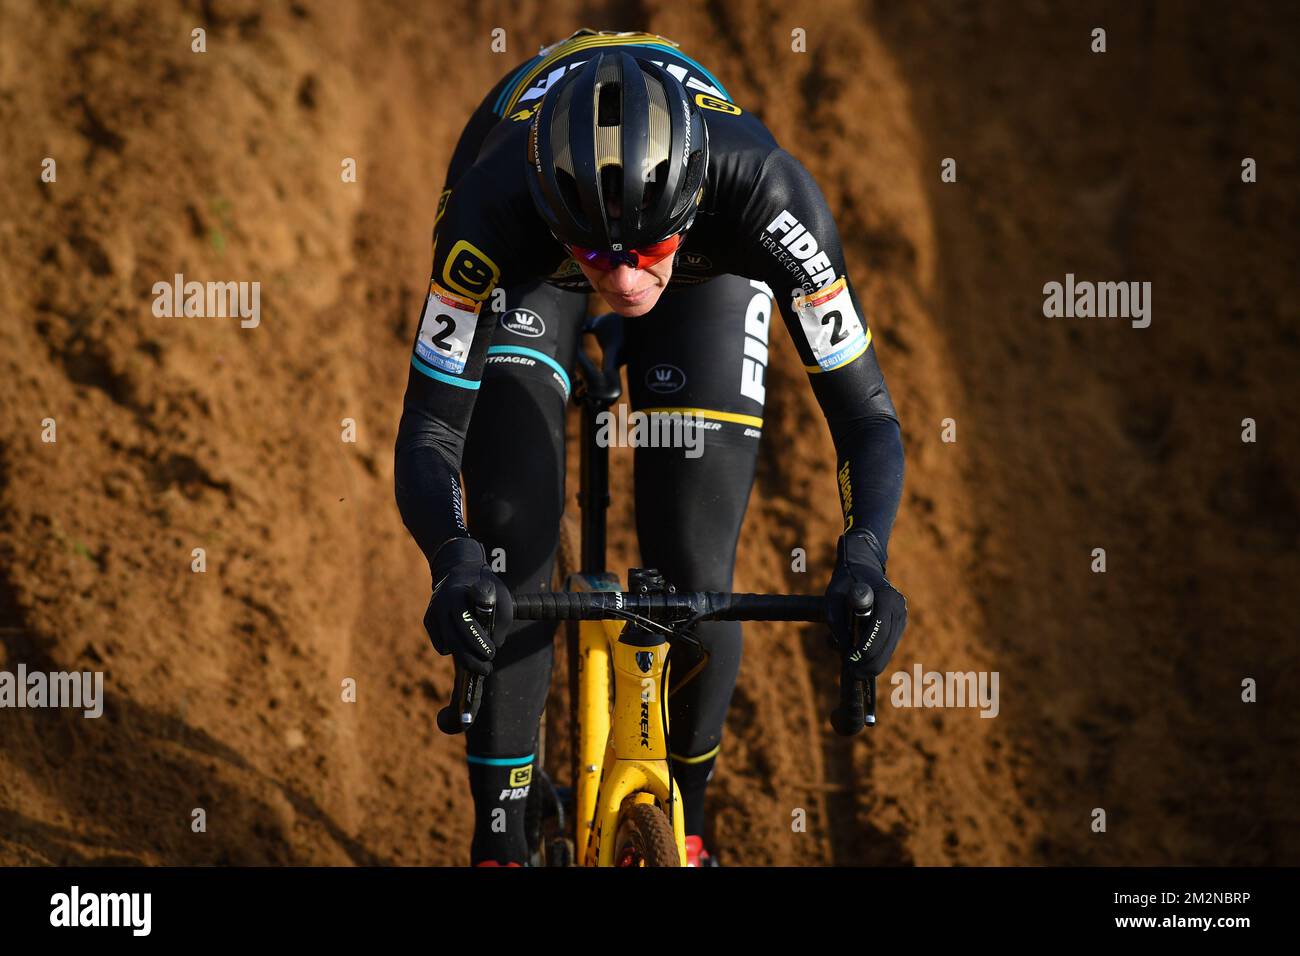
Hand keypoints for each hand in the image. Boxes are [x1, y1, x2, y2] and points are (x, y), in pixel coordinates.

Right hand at [422, 537, 512, 675]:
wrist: (459, 571)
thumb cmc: (486, 586)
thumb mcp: (501, 595)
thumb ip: (501, 620)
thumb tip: (494, 644)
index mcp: (461, 592)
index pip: (466, 621)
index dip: (479, 640)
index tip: (493, 649)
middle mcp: (443, 602)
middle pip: (455, 639)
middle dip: (472, 658)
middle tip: (488, 668)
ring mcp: (433, 611)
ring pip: (447, 644)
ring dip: (465, 657)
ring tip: (481, 662)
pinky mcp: (428, 620)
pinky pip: (441, 644)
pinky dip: (454, 649)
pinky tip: (465, 644)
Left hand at [824, 529, 906, 677]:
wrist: (862, 566)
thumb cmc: (845, 581)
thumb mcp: (833, 598)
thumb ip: (837, 622)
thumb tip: (844, 649)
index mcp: (886, 599)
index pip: (877, 632)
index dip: (864, 651)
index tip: (850, 662)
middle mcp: (899, 609)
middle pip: (886, 647)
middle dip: (868, 664)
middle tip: (851, 673)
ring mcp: (902, 617)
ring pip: (888, 650)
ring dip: (871, 661)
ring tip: (852, 666)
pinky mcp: (899, 625)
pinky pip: (888, 646)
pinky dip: (875, 654)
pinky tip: (859, 655)